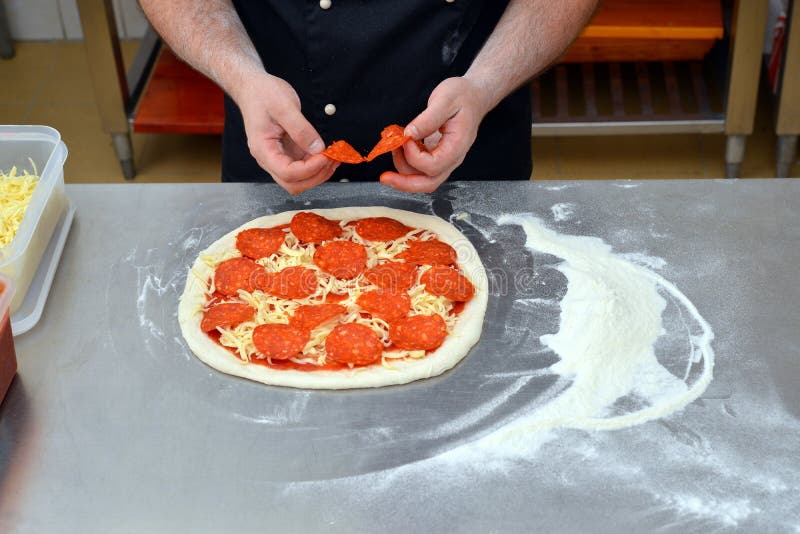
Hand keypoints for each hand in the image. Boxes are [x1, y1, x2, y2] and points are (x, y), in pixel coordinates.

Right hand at [235, 73, 338, 193]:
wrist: (253, 88)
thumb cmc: (263, 94)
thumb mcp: (284, 106)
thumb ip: (301, 129)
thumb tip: (318, 149)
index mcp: (263, 149)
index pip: (287, 173)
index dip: (309, 169)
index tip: (325, 156)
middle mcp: (269, 158)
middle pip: (293, 183)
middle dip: (316, 176)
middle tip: (333, 159)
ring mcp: (279, 157)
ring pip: (300, 179)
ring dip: (319, 173)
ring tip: (334, 157)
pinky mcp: (288, 153)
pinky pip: (304, 167)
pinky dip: (318, 165)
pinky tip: (328, 154)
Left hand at [380, 77, 490, 192]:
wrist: (473, 97)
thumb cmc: (462, 96)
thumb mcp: (445, 99)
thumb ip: (428, 119)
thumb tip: (409, 134)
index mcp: (457, 146)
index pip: (433, 165)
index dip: (414, 156)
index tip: (404, 138)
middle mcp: (452, 158)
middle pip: (429, 183)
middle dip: (404, 183)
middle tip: (384, 177)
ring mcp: (444, 159)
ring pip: (422, 179)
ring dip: (403, 168)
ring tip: (394, 146)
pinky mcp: (436, 156)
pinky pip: (420, 169)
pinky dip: (406, 162)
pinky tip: (400, 147)